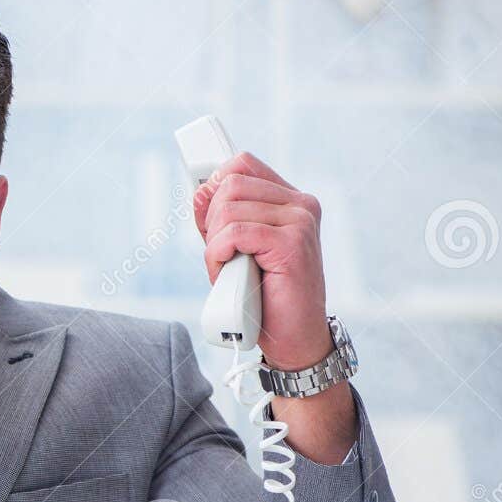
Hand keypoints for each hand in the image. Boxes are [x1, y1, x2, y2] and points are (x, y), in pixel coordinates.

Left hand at [192, 152, 331, 370]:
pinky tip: (230, 273)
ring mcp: (300, 221)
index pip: (241, 164)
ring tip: (231, 269)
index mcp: (290, 200)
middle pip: (229, 184)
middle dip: (211, 222)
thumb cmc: (264, 294)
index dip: (214, 187)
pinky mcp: (292, 243)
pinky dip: (218, 256)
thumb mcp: (236, 247)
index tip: (209, 220)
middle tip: (222, 254)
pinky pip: (234, 234)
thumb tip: (201, 189)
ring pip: (228, 209)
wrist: (294, 337)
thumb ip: (221, 217)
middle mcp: (300, 204)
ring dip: (215, 246)